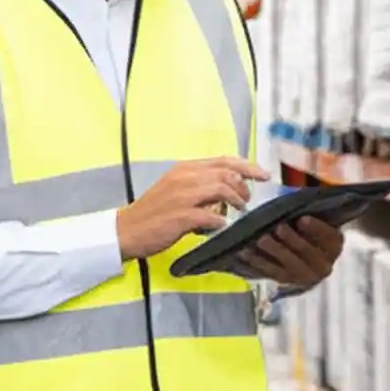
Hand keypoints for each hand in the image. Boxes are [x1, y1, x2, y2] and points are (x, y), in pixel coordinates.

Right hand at [116, 157, 270, 260]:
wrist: (126, 229)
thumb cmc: (152, 212)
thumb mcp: (175, 188)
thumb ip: (200, 185)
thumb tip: (228, 190)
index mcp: (183, 168)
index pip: (223, 161)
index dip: (247, 166)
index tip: (262, 175)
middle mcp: (183, 178)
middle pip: (227, 173)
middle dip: (244, 186)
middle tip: (246, 200)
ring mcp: (182, 196)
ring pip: (222, 189)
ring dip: (236, 201)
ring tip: (237, 210)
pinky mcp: (181, 216)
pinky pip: (212, 215)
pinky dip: (220, 220)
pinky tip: (219, 225)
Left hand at [236, 216, 343, 287]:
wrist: (297, 254)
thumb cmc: (302, 229)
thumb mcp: (309, 219)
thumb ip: (305, 212)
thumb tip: (294, 200)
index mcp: (334, 245)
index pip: (329, 236)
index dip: (316, 228)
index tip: (302, 218)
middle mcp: (324, 264)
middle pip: (308, 252)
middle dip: (293, 239)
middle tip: (279, 227)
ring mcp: (306, 276)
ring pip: (290, 264)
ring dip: (275, 251)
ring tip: (261, 239)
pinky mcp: (287, 282)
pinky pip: (272, 272)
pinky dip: (258, 262)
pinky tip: (245, 252)